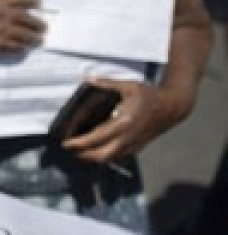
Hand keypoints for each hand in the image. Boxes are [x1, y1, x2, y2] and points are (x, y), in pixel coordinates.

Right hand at [0, 0, 45, 56]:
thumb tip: (0, 12)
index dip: (30, 0)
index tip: (39, 2)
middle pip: (24, 16)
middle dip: (36, 22)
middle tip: (43, 26)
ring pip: (23, 33)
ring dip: (33, 37)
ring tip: (39, 39)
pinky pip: (14, 46)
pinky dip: (21, 48)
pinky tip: (25, 48)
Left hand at [63, 77, 189, 162]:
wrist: (173, 106)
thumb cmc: (150, 95)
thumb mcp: (128, 86)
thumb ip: (106, 83)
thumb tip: (87, 79)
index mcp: (123, 122)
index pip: (97, 138)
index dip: (80, 143)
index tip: (66, 143)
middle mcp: (128, 137)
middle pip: (102, 155)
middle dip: (83, 155)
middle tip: (69, 150)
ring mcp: (134, 145)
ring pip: (110, 159)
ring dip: (93, 158)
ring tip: (79, 152)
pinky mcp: (139, 147)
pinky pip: (119, 157)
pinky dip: (105, 157)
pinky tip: (96, 151)